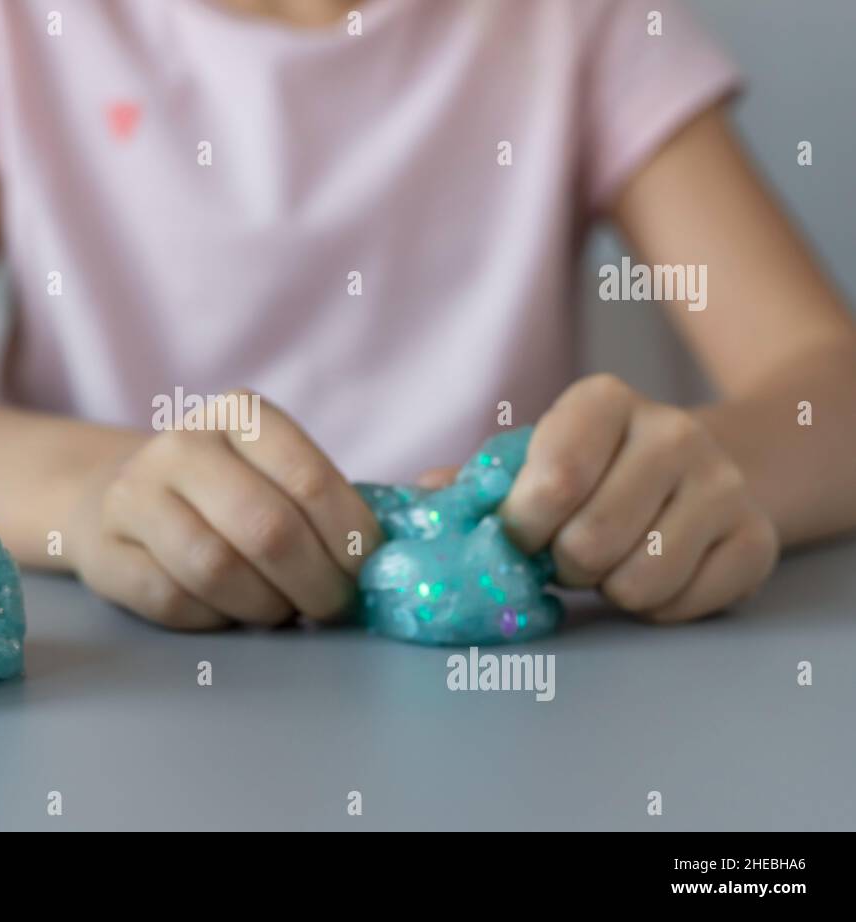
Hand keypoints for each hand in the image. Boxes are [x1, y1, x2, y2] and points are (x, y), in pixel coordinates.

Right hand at [66, 391, 380, 629]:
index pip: (310, 481)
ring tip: (278, 608)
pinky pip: (174, 601)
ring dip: (264, 607)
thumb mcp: (287, 474)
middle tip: (330, 608)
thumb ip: (361, 494)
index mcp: (241, 415)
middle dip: (315, 585)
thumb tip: (447, 493)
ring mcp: (136, 493)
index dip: (350, 542)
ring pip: (217, 569)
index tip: (365, 576)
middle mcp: (184, 442)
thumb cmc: (230, 496)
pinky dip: (214, 620)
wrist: (119, 501)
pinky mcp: (106, 548)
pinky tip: (227, 610)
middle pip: (267, 530)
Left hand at [501, 374, 779, 621]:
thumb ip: (474, 484)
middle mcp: (672, 431)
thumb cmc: (588, 470)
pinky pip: (684, 605)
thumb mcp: (529, 459)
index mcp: (603, 401)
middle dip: (565, 565)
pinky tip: (653, 573)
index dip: (524, 527)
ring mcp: (723, 483)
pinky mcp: (756, 538)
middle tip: (567, 553)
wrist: (691, 469)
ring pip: (640, 580)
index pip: (555, 479)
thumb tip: (423, 502)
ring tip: (610, 560)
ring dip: (609, 589)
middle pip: (592, 540)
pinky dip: (657, 607)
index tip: (519, 536)